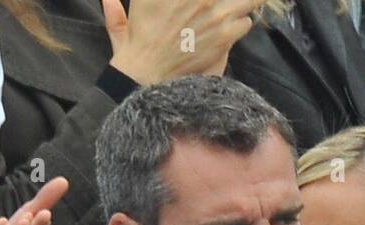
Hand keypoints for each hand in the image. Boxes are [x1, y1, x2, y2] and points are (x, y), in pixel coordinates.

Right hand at [103, 0, 263, 84]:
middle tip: (231, 3)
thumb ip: (116, 10)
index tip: (208, 1)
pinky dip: (242, 23)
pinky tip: (233, 27)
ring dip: (245, 3)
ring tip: (241, 6)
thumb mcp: (126, 18)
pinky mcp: (223, 35)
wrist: (146, 77)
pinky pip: (246, 22)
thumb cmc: (136, 46)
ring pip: (248, 0)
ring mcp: (214, 13)